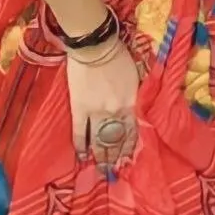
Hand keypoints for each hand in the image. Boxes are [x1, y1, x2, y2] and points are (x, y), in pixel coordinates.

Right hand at [67, 38, 139, 169]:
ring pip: (100, 140)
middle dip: (116, 156)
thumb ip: (135, 96)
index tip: (130, 160)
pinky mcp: (79, 108)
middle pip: (117, 140)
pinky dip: (81, 145)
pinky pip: (80, 132)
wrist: (95, 44)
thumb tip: (135, 110)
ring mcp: (96, 112)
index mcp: (131, 104)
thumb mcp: (134, 75)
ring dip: (101, 156)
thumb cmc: (117, 54)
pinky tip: (82, 156)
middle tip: (115, 170)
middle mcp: (116, 113)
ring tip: (101, 168)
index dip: (130, 147)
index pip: (133, 132)